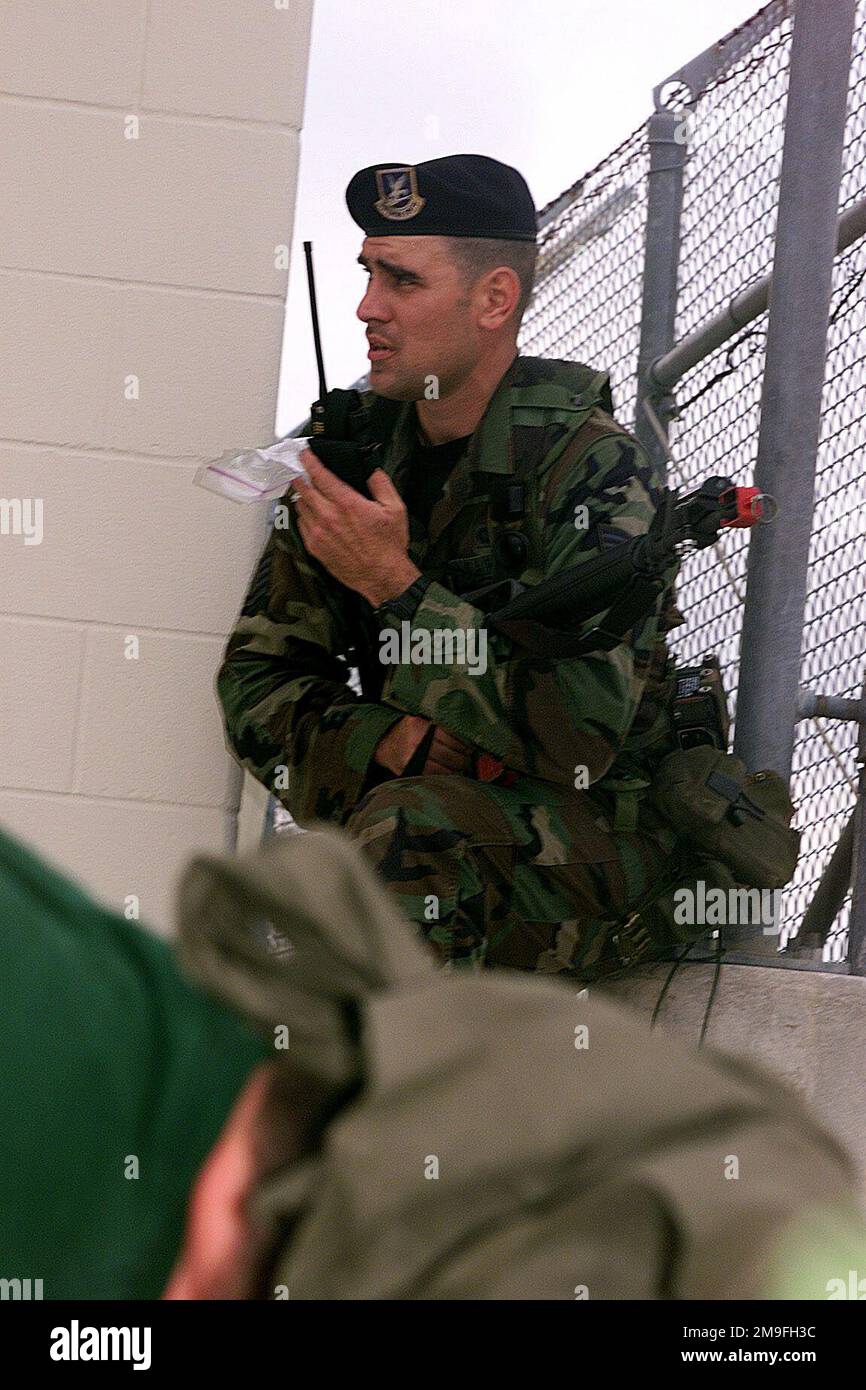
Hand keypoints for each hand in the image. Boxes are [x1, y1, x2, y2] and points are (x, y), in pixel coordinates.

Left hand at [292, 452, 419, 603]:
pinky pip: (301, 525)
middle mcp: (329, 517)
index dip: (309, 461)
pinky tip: (313, 515)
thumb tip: (370, 469)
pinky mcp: (315, 548)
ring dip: (302, 497)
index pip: (320, 475)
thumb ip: (381, 483)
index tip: (304, 454)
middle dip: (301, 476)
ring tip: (309, 493)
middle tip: (301, 470)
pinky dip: (304, 516)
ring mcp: (319, 533)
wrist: (382, 577)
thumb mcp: (395, 508)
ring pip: (300, 507)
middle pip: (304, 489)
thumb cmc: (388, 546)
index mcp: (347, 504)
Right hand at [373, 716, 472, 776]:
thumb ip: (438, 727)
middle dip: (462, 760)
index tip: (469, 749)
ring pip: (442, 769)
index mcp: (421, 727)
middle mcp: (416, 743)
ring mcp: (412, 759)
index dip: (463, 745)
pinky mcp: (410, 771)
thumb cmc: (406, 732)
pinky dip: (444, 777)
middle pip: (448, 755)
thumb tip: (464, 737)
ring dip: (455, 771)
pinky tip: (449, 775)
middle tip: (468, 760)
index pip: (450, 738)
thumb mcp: (420, 721)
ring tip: (461, 769)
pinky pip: (432, 777)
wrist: (383, 744)